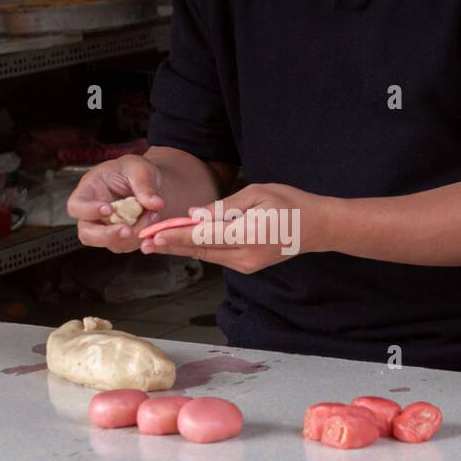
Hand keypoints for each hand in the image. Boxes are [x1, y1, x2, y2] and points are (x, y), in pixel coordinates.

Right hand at [67, 156, 166, 250]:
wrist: (151, 183)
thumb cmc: (136, 171)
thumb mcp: (140, 169)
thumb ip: (144, 185)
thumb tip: (156, 204)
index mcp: (89, 190)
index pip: (76, 206)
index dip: (88, 211)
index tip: (109, 209)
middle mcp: (94, 213)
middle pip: (87, 234)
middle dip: (106, 235)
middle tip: (127, 230)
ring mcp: (107, 228)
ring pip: (110, 243)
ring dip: (132, 235)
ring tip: (152, 215)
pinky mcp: (122, 238)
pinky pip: (128, 244)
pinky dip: (142, 237)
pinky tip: (154, 221)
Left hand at [140, 182, 337, 271]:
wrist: (317, 228)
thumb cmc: (290, 204)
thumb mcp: (257, 195)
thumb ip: (224, 207)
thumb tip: (195, 215)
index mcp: (247, 236)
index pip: (203, 237)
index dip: (175, 236)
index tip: (153, 236)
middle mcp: (244, 257)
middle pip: (199, 251)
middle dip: (170, 246)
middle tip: (143, 243)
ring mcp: (245, 265)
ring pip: (206, 255)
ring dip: (181, 248)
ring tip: (155, 242)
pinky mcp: (246, 266)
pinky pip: (217, 256)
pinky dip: (198, 248)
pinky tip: (182, 242)